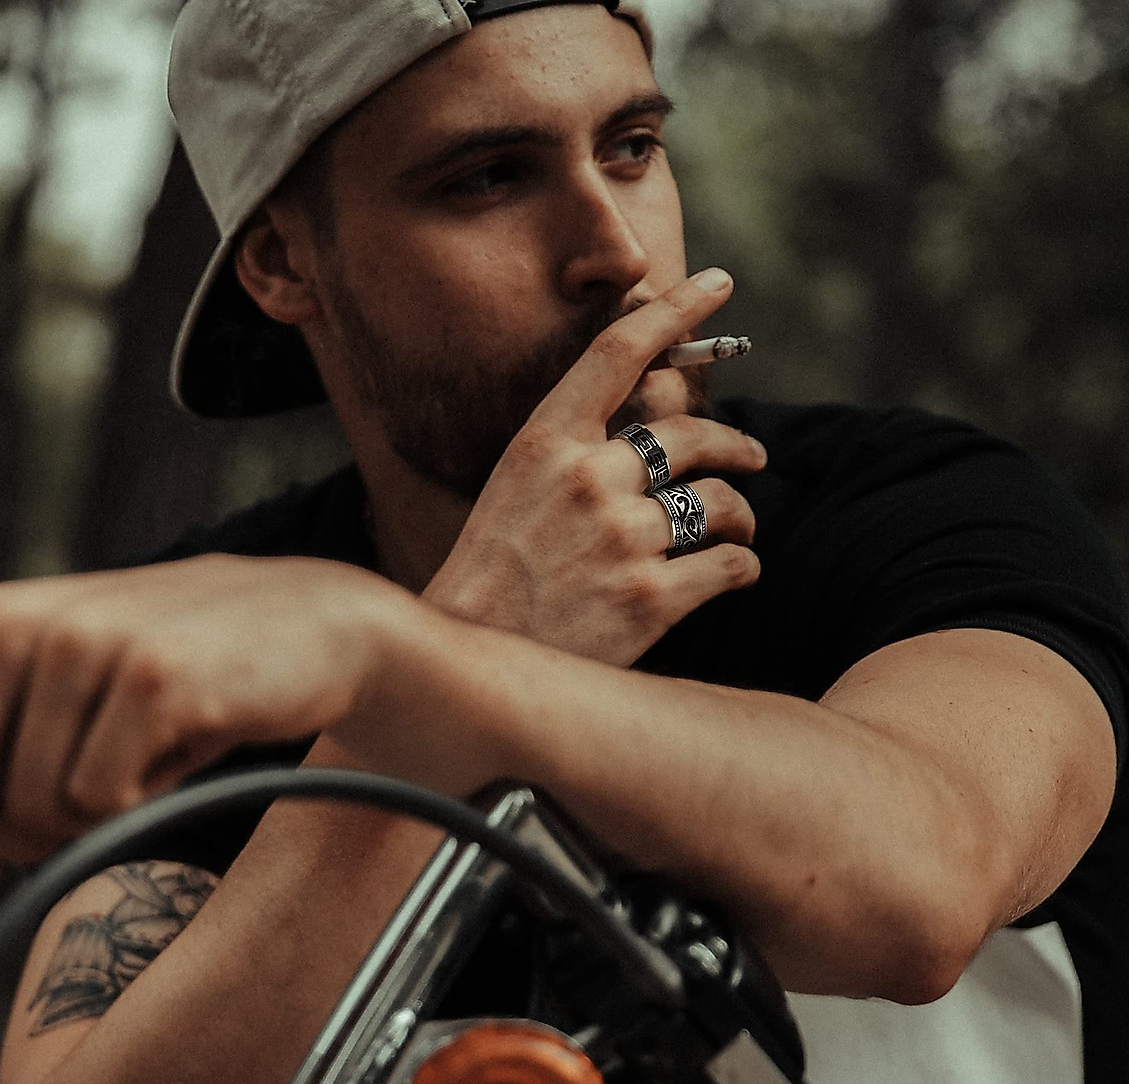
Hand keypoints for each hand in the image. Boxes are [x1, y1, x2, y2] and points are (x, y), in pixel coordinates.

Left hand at [0, 555, 406, 867]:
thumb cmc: (171, 670)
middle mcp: (11, 623)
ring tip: (136, 767)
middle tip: (68, 821)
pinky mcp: (150, 679)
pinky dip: (139, 803)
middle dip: (5, 840)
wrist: (307, 620)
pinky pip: (101, 801)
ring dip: (83, 820)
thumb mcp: (53, 685)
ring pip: (27, 809)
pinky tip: (175, 753)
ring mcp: (82, 645)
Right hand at [424, 269, 764, 665]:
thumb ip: (577, 456)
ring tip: (741, 529)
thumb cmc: (491, 576)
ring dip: (742, 514)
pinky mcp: (650, 600)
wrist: (469, 660)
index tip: (717, 283)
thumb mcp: (515, 493)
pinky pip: (730, 565)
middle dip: (738, 444)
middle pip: (693, 435)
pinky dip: (743, 566)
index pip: (617, 354)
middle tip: (754, 457)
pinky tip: (736, 572)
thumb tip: (651, 433)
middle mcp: (587, 480)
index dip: (675, 310)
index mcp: (545, 444)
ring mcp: (620, 539)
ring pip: (721, 504)